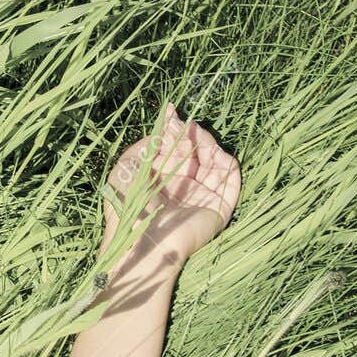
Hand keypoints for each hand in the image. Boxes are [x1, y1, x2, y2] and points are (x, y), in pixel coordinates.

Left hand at [101, 101, 240, 264]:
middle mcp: (183, 186)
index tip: (170, 112)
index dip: (173, 130)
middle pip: (195, 151)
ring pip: (214, 159)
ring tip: (194, 134)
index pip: (174, 149)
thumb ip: (142, 146)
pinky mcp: (220, 206)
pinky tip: (211, 150)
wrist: (144, 244)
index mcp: (161, 180)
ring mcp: (203, 195)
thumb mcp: (125, 171)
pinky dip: (225, 159)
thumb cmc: (129, 209)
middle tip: (181, 124)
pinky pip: (230, 177)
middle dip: (188, 134)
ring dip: (206, 142)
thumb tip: (162, 125)